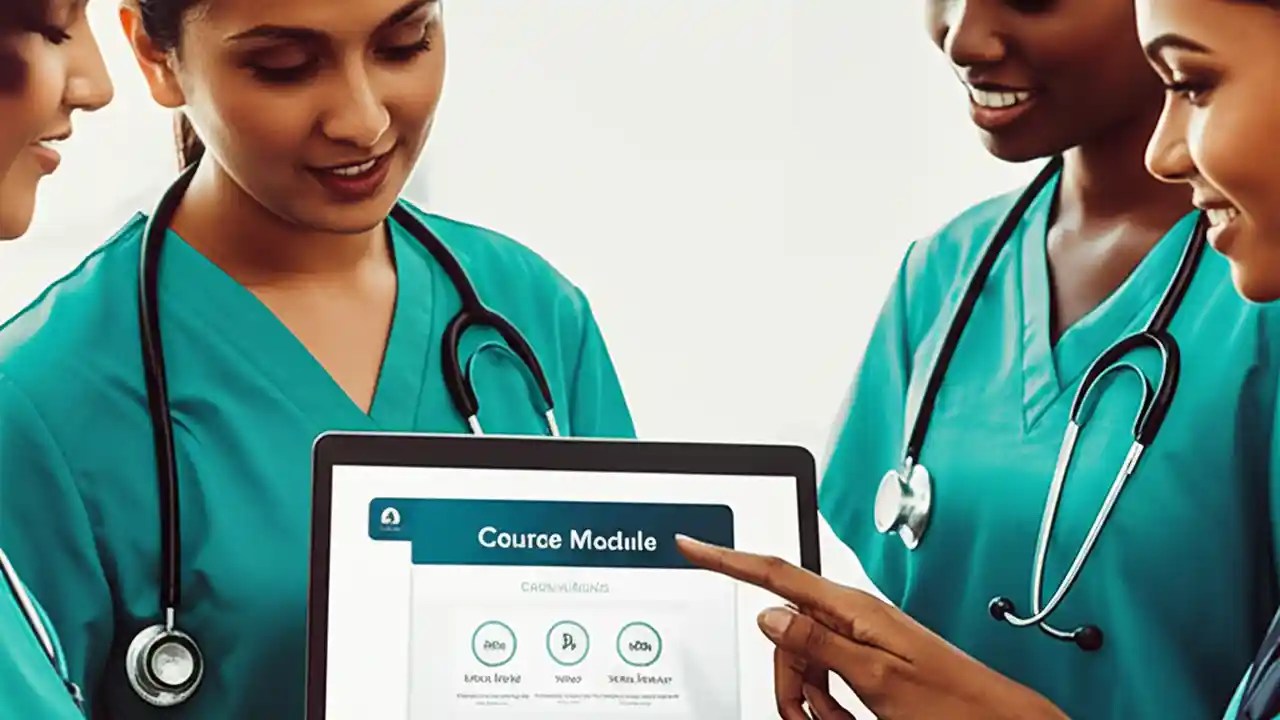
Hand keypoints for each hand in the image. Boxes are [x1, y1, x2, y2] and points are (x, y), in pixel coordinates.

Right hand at [674, 535, 1069, 719]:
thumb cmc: (953, 702)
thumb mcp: (876, 677)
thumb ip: (818, 642)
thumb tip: (769, 614)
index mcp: (852, 608)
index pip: (775, 573)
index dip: (727, 559)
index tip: (693, 545)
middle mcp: (852, 617)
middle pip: (782, 635)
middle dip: (787, 680)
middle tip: (813, 714)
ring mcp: (858, 640)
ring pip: (799, 663)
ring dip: (809, 698)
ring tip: (841, 719)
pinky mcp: (865, 662)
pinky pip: (822, 678)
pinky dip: (826, 703)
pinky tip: (848, 716)